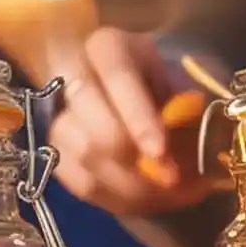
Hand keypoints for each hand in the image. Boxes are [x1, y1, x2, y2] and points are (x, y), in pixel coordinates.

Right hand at [48, 27, 214, 216]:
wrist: (139, 93)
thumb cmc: (167, 80)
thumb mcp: (184, 79)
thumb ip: (186, 106)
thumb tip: (190, 140)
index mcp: (108, 47)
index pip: (117, 79)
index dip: (138, 117)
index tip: (161, 151)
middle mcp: (74, 75)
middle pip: (92, 123)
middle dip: (132, 159)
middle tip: (170, 178)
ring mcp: (59, 114)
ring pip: (84, 157)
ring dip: (130, 185)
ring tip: (169, 193)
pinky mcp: (55, 148)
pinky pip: (80, 183)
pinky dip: (116, 198)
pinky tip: (146, 199)